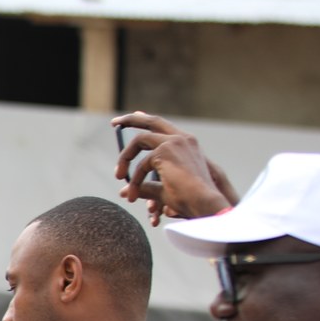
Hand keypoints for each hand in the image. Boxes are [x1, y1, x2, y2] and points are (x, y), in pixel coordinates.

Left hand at [111, 111, 239, 224]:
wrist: (204, 204)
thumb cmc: (190, 201)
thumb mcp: (164, 191)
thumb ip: (144, 187)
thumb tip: (122, 192)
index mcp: (187, 144)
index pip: (163, 127)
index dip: (146, 121)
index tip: (133, 116)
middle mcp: (182, 139)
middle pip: (152, 121)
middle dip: (132, 119)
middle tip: (115, 122)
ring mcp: (174, 142)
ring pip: (139, 140)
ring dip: (125, 157)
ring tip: (119, 175)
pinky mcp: (165, 151)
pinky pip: (140, 165)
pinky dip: (135, 180)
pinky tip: (134, 195)